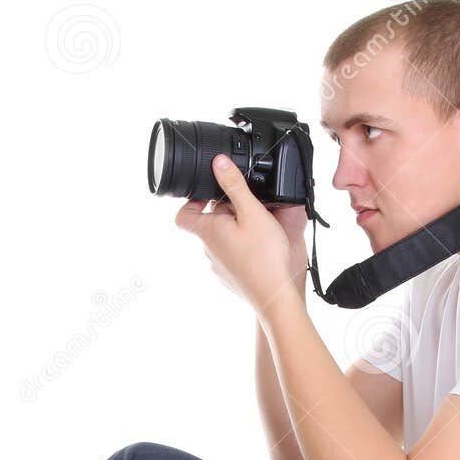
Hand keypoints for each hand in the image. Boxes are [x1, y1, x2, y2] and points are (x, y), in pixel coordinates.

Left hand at [175, 155, 306, 321]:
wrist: (276, 296)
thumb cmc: (265, 256)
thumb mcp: (252, 212)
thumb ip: (234, 186)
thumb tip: (218, 163)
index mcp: (208, 231)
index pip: (183, 214)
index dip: (191, 201)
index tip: (209, 193)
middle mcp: (209, 249)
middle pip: (209, 223)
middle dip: (227, 211)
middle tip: (250, 206)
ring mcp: (219, 266)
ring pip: (223, 240)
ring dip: (237, 229)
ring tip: (261, 227)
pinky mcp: (232, 277)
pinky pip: (234, 256)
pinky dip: (245, 247)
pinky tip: (264, 247)